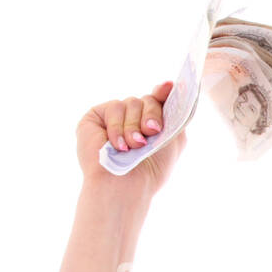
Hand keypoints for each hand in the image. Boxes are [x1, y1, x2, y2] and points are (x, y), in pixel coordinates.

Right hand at [76, 81, 186, 197]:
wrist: (126, 184)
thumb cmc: (151, 169)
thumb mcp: (173, 139)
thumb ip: (175, 113)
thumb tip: (175, 86)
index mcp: (151, 124)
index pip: (158, 101)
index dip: (163, 92)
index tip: (170, 86)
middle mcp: (133, 119)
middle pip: (147, 99)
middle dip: (152, 115)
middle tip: (152, 132)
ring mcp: (114, 117)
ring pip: (131, 102)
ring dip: (134, 127)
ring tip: (133, 147)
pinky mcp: (96, 117)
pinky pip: (114, 107)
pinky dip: (118, 128)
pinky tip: (118, 146)